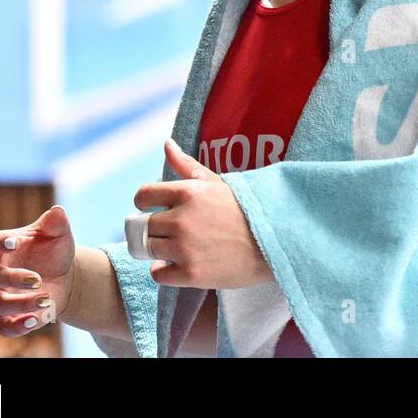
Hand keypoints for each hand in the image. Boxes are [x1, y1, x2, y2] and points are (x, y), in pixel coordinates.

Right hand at [0, 205, 75, 337]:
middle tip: (38, 279)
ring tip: (47, 298)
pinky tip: (36, 320)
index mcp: (1, 248)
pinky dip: (18, 326)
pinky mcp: (6, 317)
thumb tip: (58, 211)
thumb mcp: (58, 234)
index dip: (0, 243)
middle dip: (13, 278)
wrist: (63, 276)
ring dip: (21, 303)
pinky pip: (4, 327)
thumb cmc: (53, 250)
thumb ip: (57, 222)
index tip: (14, 242)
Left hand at [132, 139, 272, 289]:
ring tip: (182, 247)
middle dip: (156, 229)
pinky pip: (158, 274)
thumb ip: (187, 165)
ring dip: (160, 250)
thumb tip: (167, 144)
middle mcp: (182, 219)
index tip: (152, 209)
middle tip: (175, 232)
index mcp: (188, 192)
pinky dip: (165, 270)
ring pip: (149, 250)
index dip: (145, 203)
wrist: (274, 244)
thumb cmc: (245, 211)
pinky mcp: (190, 274)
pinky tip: (182, 264)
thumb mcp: (217, 183)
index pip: (143, 196)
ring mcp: (185, 248)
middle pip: (145, 226)